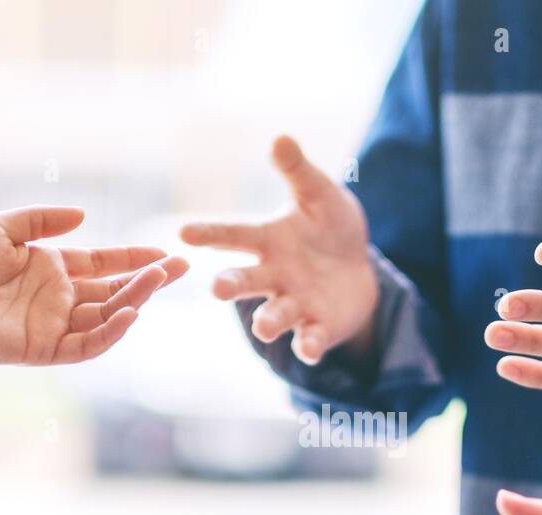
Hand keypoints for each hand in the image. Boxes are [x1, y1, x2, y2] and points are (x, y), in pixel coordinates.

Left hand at [0, 206, 188, 364]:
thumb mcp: (0, 227)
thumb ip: (43, 221)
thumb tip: (85, 216)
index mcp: (49, 268)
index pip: (103, 264)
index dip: (134, 258)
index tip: (166, 252)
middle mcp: (57, 298)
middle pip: (113, 290)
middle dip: (147, 280)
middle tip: (180, 267)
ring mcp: (53, 324)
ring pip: (106, 316)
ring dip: (134, 300)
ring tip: (157, 281)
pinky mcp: (44, 350)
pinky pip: (87, 345)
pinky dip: (111, 333)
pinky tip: (130, 313)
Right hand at [181, 136, 378, 365]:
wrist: (358, 268)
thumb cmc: (328, 226)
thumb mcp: (320, 194)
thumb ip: (298, 172)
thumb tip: (280, 138)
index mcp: (268, 240)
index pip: (233, 236)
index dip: (210, 234)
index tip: (184, 232)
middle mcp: (273, 275)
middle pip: (245, 281)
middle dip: (230, 285)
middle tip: (217, 289)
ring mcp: (294, 304)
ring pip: (274, 316)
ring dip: (268, 322)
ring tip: (264, 328)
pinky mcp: (317, 328)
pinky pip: (308, 340)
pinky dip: (307, 346)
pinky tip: (308, 349)